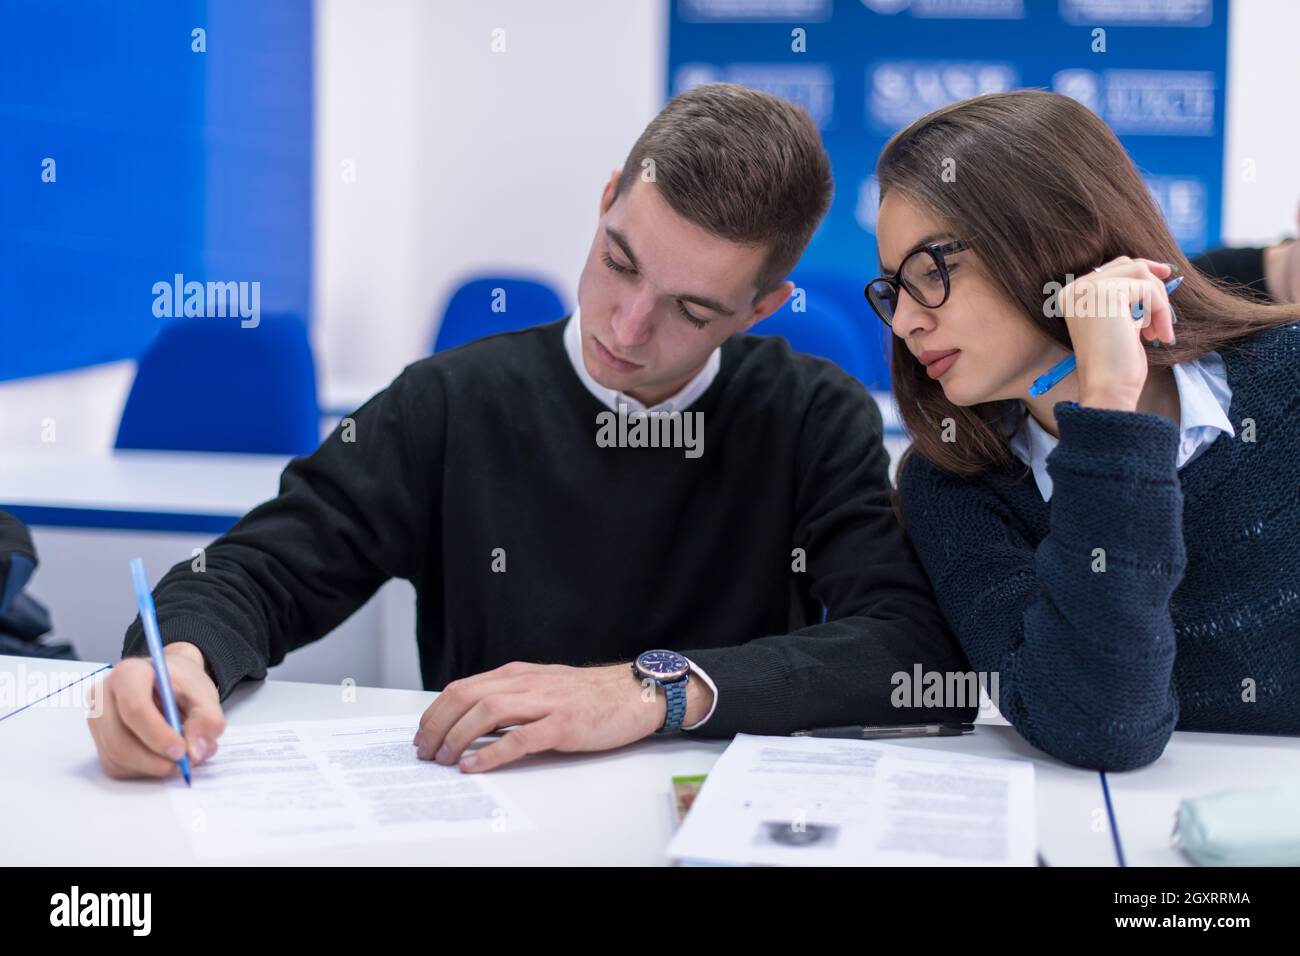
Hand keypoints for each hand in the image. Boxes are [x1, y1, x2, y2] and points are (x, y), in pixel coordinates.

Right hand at [87, 641, 225, 778]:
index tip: (182, 751)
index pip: (134, 708)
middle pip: (119, 739)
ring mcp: (97, 720)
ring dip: (152, 767)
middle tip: (184, 763)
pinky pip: (116, 766)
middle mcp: (103, 696)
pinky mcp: (100, 741)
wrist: (170, 683)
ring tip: (181, 759)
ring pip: (117, 757)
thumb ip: (207, 718)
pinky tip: (164, 758)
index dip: (158, 735)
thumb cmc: (182, 684)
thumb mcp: (204, 693)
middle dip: (154, 759)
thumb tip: (196, 751)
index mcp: (128, 673)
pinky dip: (144, 770)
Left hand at [412, 661, 711, 772]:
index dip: (436, 711)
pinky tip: (475, 765)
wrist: (635, 692)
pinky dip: (492, 752)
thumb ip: (512, 698)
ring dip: (458, 737)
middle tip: (425, 751)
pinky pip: (520, 737)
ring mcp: (545, 702)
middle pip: (466, 697)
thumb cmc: (591, 695)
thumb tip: (475, 722)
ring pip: (486, 713)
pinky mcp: (564, 725)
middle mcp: (527, 683)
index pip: (463, 687)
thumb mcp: (543, 687)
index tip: (424, 734)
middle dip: (437, 725)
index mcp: (518, 675)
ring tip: (444, 759)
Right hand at [1059, 256, 1175, 410]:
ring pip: (1141, 273)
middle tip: (1166, 312)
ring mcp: (1088, 289)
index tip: (1164, 290)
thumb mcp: (1120, 322)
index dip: (1143, 275)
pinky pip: (1148, 288)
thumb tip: (1158, 269)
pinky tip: (1158, 335)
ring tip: (1159, 331)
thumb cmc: (1116, 363)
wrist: (1108, 387)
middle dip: (1153, 286)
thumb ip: (1127, 297)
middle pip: (1128, 265)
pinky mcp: (1106, 292)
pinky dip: (1161, 311)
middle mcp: (1076, 289)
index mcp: (1073, 296)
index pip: (1114, 269)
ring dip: (1159, 302)